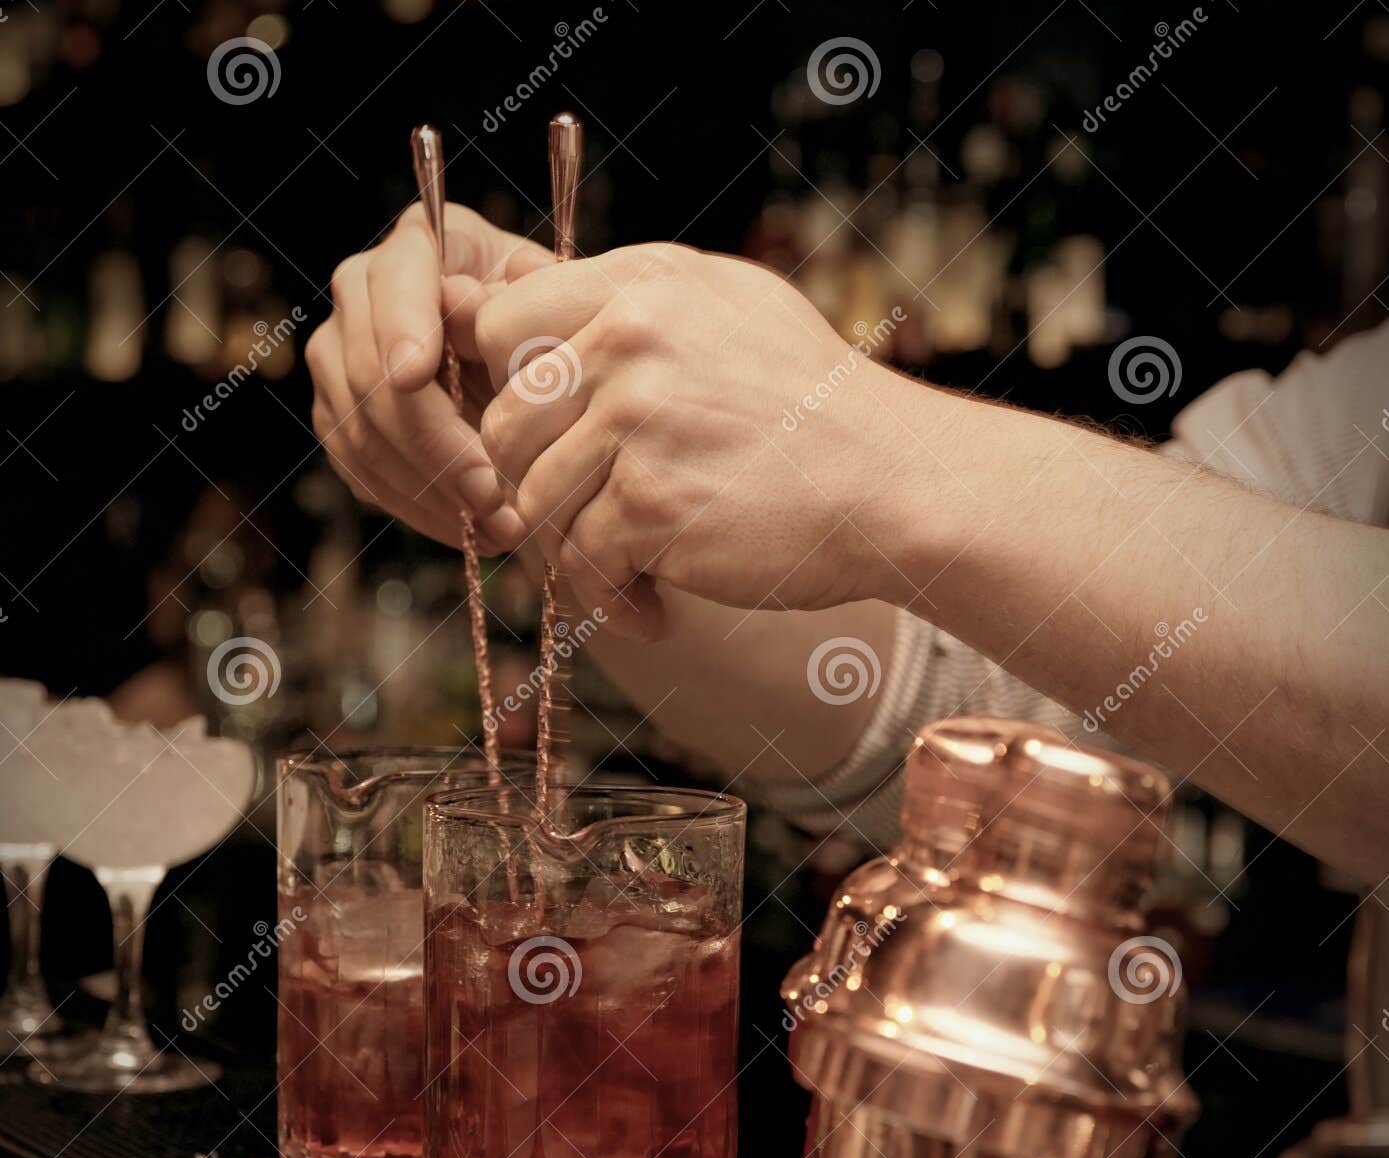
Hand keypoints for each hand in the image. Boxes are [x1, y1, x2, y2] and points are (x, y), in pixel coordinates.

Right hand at [306, 204, 551, 550]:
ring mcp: (339, 358)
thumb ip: (524, 306)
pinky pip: (362, 471)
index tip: (416, 375)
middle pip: (371, 373)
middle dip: (435, 444)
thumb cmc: (549, 324)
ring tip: (500, 527)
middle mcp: (360, 294)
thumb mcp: (556, 304)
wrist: (529, 360)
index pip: (393, 279)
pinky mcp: (340, 417)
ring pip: (362, 432)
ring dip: (432, 491)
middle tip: (494, 495)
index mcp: (418, 246)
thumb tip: (469, 310)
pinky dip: (418, 508)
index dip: (400, 326)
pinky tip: (470, 531)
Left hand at [464, 243, 924, 628]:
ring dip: (571, 555)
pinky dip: (607, 600)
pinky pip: (581, 563)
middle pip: (503, 425)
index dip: (507, 391)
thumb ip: (630, 308)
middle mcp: (632, 338)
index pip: (503, 324)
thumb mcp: (729, 312)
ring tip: (626, 575)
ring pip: (535, 502)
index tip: (545, 441)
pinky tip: (651, 608)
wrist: (899, 484)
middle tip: (581, 526)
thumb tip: (513, 315)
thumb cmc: (817, 409)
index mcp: (643, 285)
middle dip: (533, 489)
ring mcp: (639, 420)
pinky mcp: (653, 502)